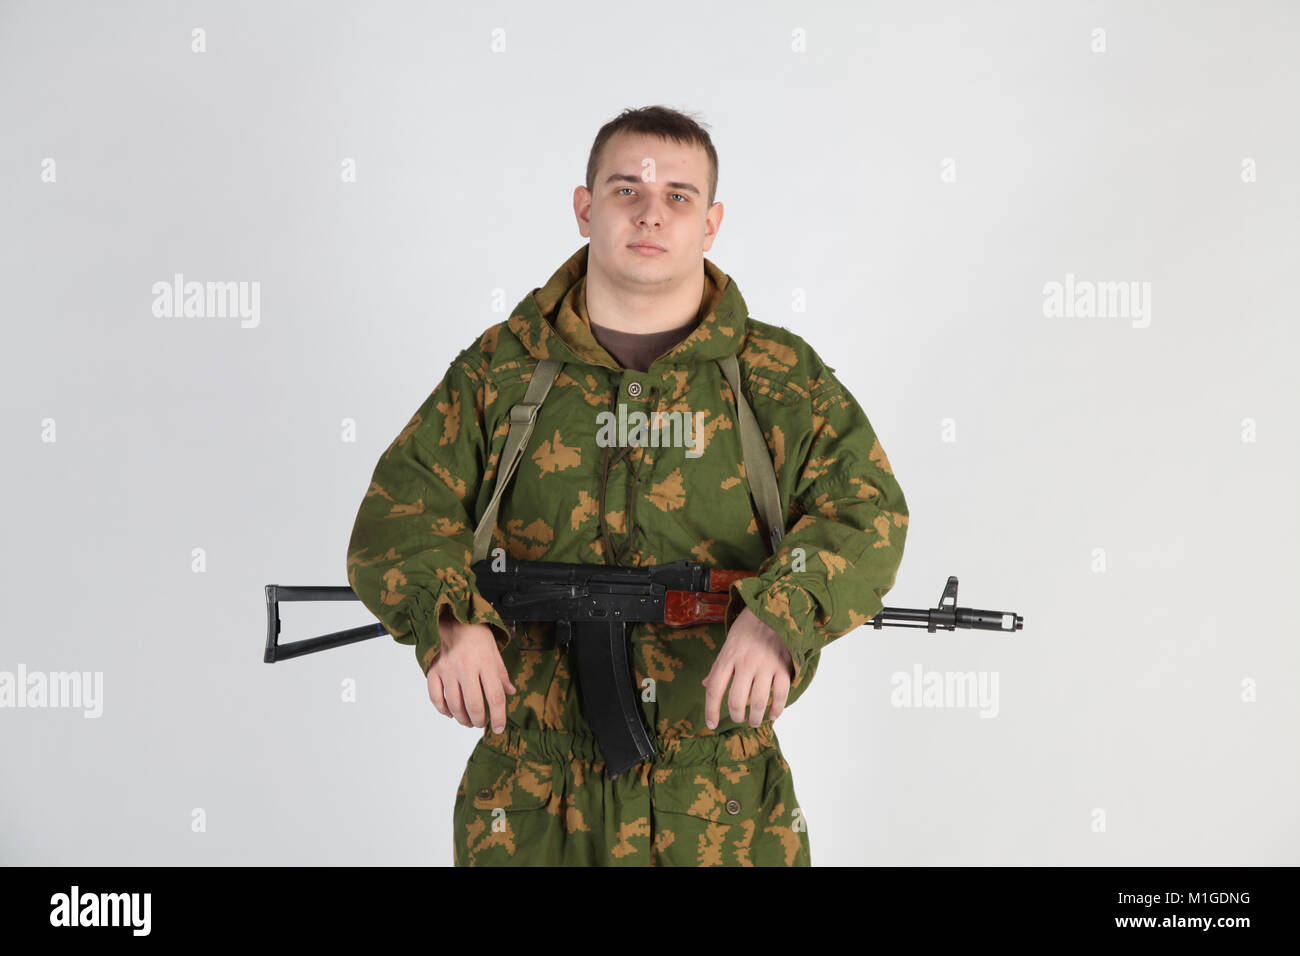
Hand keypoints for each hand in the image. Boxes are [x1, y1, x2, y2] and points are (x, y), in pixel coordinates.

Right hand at [426, 608, 515, 733]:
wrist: (452, 618)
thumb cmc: (476, 634)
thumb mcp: (495, 651)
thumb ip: (502, 674)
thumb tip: (510, 693)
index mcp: (485, 662)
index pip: (495, 697)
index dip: (499, 716)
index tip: (499, 727)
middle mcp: (466, 667)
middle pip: (474, 705)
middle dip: (479, 721)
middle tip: (482, 724)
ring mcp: (447, 670)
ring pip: (454, 705)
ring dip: (462, 719)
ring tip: (468, 721)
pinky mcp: (433, 670)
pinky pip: (436, 697)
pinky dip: (443, 710)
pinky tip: (451, 712)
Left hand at [701, 606, 792, 729]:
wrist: (774, 607)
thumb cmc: (749, 626)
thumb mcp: (728, 643)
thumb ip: (719, 666)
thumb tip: (706, 685)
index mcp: (728, 656)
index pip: (715, 689)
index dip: (711, 711)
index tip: (712, 724)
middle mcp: (745, 662)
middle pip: (737, 701)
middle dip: (736, 716)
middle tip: (739, 720)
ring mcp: (765, 665)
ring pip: (759, 702)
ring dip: (756, 718)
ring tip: (754, 722)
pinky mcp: (783, 666)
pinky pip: (781, 694)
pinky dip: (777, 709)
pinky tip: (773, 715)